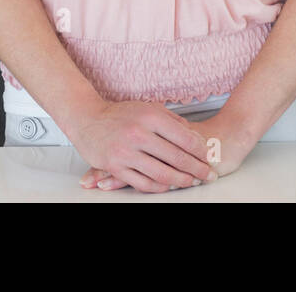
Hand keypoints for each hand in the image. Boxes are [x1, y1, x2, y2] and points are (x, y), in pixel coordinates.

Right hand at [79, 110, 254, 191]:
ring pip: (162, 174)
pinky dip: (159, 187)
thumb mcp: (147, 107)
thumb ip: (171, 119)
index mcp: (150, 117)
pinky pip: (143, 183)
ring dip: (181, 181)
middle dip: (197, 169)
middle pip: (177, 158)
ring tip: (192, 182)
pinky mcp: (115, 167)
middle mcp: (138, 134)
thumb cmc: (119, 113)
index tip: (209, 157)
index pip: (184, 138)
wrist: (86, 118)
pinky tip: (168, 186)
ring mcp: (126, 152)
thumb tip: (193, 136)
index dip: (201, 151)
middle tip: (209, 175)